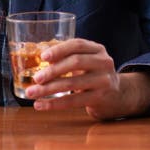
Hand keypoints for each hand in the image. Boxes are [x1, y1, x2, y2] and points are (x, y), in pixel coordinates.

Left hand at [24, 39, 149, 120]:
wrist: (118, 95)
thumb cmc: (94, 75)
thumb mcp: (87, 61)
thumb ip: (68, 57)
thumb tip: (37, 60)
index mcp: (97, 49)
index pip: (77, 44)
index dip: (59, 49)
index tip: (43, 56)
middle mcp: (103, 62)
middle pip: (75, 62)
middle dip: (53, 70)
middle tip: (36, 78)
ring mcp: (104, 80)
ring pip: (73, 83)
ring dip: (49, 89)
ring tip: (32, 93)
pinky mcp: (100, 98)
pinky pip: (74, 101)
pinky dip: (54, 104)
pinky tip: (40, 105)